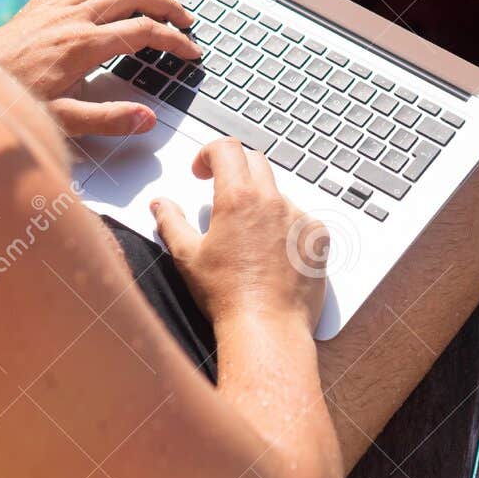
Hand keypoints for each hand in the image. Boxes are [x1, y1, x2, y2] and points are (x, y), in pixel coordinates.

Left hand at [0, 0, 200, 136]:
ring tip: (158, 4)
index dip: (175, 41)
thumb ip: (108, 119)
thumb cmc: (11, 101)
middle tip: (187, 19)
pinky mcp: (43, 7)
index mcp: (84, 45)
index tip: (190, 51)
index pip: (144, 32)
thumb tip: (146, 119)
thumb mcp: (62, 120)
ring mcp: (57, 9)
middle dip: (167, 5)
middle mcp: (73, 19)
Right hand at [150, 139, 326, 332]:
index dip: (209, 154)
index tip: (202, 172)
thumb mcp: (186, 256)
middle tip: (220, 195)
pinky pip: (300, 218)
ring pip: (278, 193)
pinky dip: (284, 226)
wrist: (267, 328)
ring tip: (245, 238)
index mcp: (239, 198)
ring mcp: (300, 218)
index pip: (227, 148)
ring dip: (260, 202)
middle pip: (255, 163)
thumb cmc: (226, 296)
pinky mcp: (317, 237)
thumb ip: (170, 221)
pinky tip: (271, 254)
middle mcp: (273, 201)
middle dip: (235, 171)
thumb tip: (160, 204)